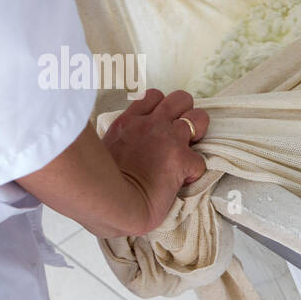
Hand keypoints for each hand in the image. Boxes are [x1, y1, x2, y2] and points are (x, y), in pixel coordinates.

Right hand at [102, 90, 209, 234]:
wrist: (110, 203)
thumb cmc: (100, 185)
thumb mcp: (102, 151)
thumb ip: (120, 141)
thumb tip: (125, 149)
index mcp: (128, 122)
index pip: (154, 96)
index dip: (163, 108)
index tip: (161, 125)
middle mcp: (150, 124)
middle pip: (181, 99)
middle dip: (187, 113)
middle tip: (181, 134)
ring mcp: (167, 139)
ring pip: (200, 118)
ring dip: (198, 134)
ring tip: (188, 151)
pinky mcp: (181, 159)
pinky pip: (201, 161)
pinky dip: (194, 173)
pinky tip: (182, 182)